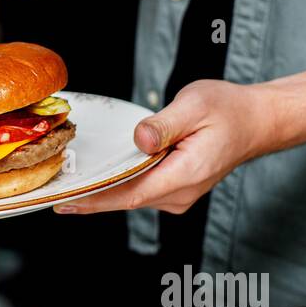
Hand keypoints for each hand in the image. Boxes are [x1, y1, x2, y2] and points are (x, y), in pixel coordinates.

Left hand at [56, 80, 274, 214]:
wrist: (255, 121)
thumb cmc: (228, 110)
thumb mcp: (195, 104)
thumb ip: (165, 123)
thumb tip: (140, 139)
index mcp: (186, 174)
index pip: (132, 193)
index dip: (96, 199)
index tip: (66, 201)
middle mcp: (181, 193)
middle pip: (126, 199)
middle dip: (89, 197)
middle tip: (51, 191)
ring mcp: (178, 195)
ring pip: (131, 197)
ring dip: (100, 192)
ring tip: (64, 184)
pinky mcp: (174, 189)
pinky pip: (139, 191)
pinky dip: (116, 185)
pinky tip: (94, 178)